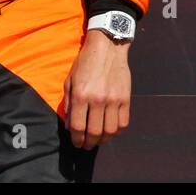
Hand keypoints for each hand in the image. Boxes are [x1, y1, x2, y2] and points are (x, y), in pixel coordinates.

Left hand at [63, 31, 131, 150]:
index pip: (78, 126)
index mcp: (81, 95)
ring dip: (103, 140)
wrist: (107, 48)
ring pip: (111, 131)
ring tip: (97, 141)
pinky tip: (110, 132)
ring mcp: (114, 100)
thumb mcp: (70, 81)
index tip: (76, 143)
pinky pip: (124, 123)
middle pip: (95, 132)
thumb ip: (69, 104)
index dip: (76, 139)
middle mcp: (98, 100)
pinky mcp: (126, 99)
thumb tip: (70, 125)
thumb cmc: (84, 64)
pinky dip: (117, 132)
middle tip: (86, 146)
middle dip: (89, 143)